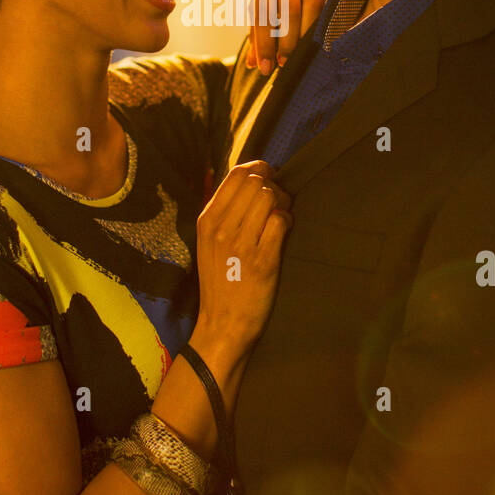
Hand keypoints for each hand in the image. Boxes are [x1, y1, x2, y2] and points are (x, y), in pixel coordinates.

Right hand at [195, 160, 292, 351]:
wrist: (223, 324)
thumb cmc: (220, 281)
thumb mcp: (208, 242)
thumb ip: (224, 212)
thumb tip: (247, 179)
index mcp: (207, 220)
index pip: (235, 175)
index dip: (259, 171)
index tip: (268, 179)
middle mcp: (221, 228)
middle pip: (256, 182)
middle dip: (274, 187)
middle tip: (278, 204)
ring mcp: (240, 243)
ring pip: (269, 197)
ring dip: (282, 204)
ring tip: (280, 219)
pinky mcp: (262, 259)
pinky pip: (280, 221)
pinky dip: (287, 222)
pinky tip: (283, 234)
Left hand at [247, 0, 324, 72]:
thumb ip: (259, 28)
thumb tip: (253, 63)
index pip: (259, 19)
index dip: (261, 45)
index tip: (263, 68)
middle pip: (278, 15)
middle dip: (280, 43)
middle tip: (280, 66)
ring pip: (299, 8)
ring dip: (298, 35)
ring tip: (296, 56)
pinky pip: (318, 0)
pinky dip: (316, 20)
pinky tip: (315, 37)